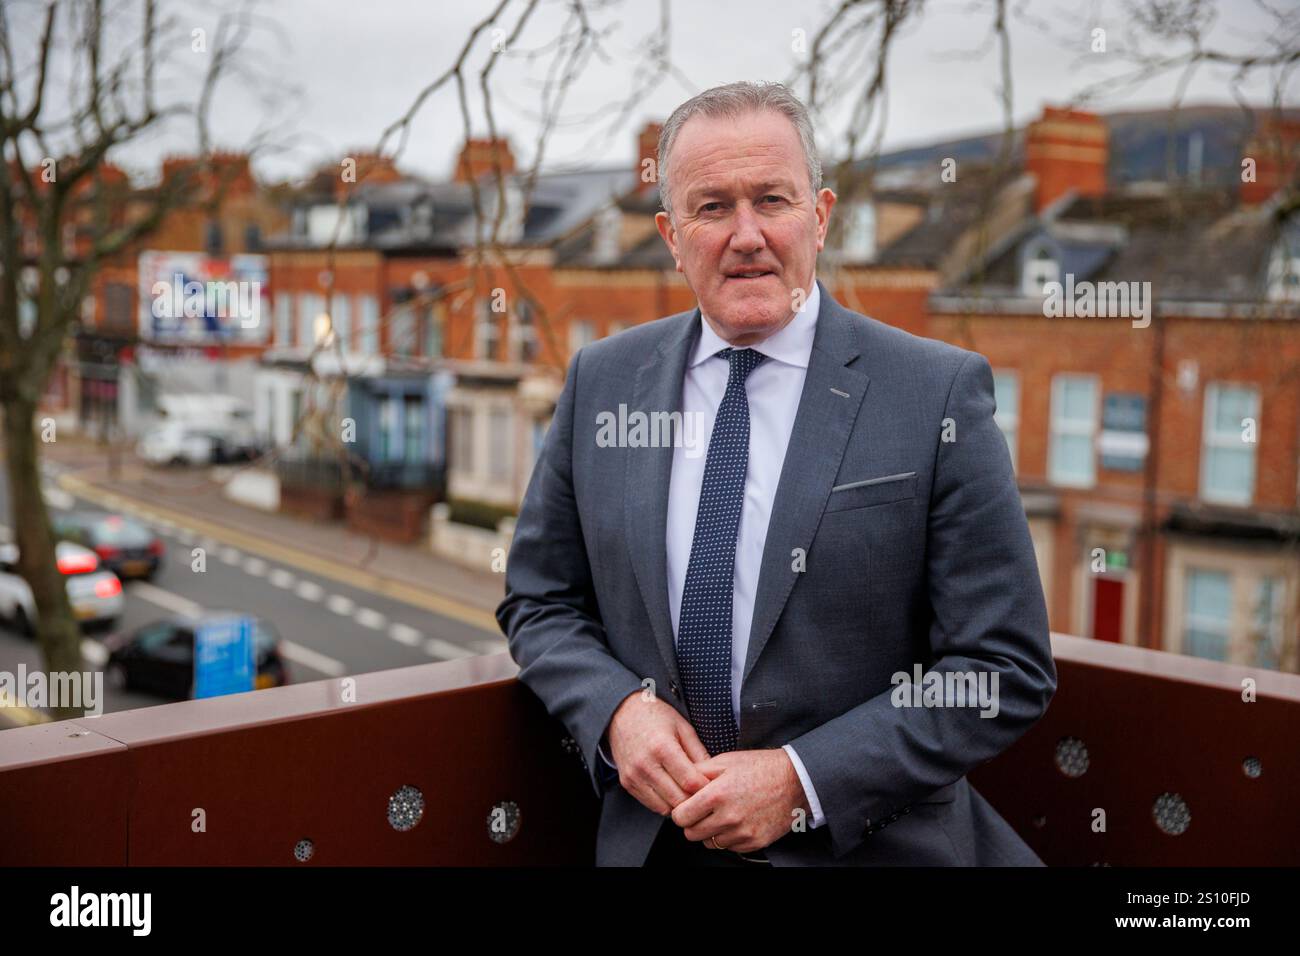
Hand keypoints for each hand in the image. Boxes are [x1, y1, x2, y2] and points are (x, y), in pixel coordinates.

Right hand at [608, 689, 711, 815]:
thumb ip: (699, 753)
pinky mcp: (627, 784)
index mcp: (662, 748)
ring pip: (665, 808)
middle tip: (703, 792)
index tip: (712, 784)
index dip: (705, 787)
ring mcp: (634, 776)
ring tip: (687, 792)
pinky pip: (651, 806)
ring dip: (679, 804)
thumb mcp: (683, 727)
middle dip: (694, 799)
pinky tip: (672, 790)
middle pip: (678, 799)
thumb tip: (713, 776)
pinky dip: (665, 803)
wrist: (623, 713)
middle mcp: (645, 765)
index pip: (690, 782)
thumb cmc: (656, 717)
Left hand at [670, 749, 808, 853]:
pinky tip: (737, 820)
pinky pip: (729, 847)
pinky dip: (728, 837)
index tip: (687, 806)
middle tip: (702, 811)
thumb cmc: (761, 767)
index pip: (680, 817)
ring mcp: (742, 833)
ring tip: (722, 814)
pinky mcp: (754, 842)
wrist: (795, 780)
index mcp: (716, 795)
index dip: (681, 811)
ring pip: (710, 843)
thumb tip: (681, 784)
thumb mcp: (726, 760)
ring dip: (711, 831)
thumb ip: (698, 772)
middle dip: (693, 823)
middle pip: (691, 834)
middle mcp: (728, 817)